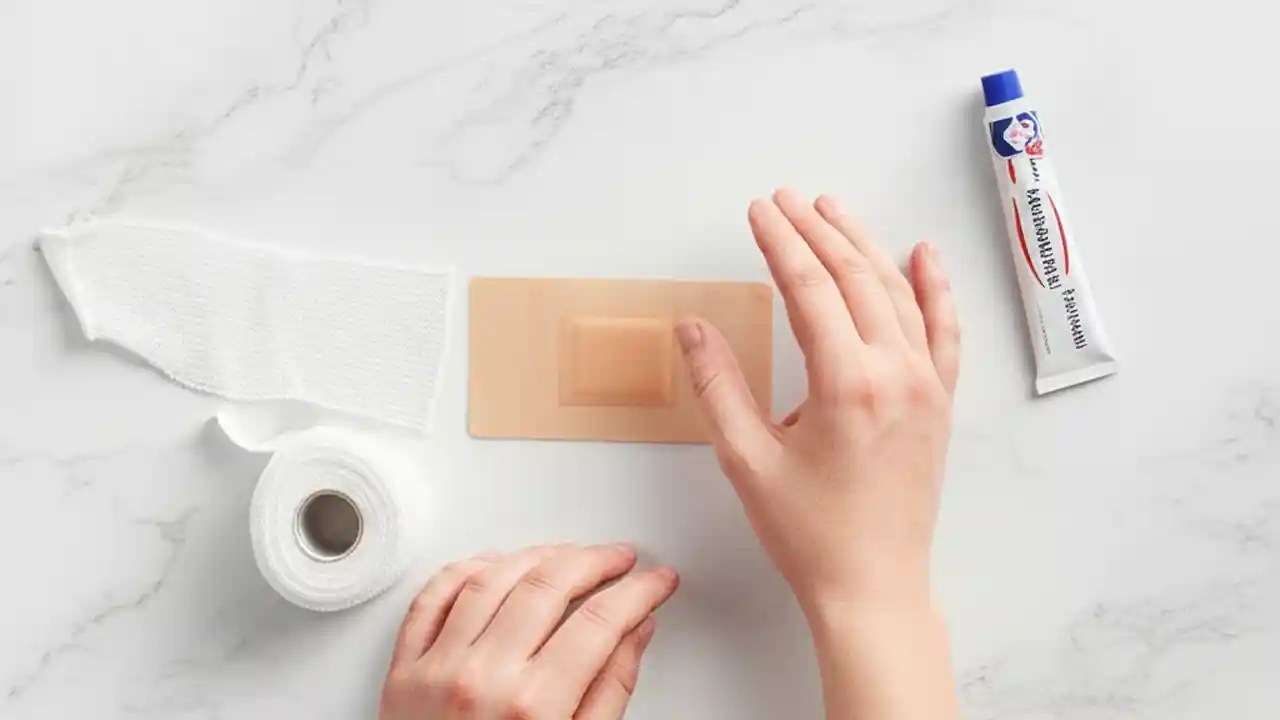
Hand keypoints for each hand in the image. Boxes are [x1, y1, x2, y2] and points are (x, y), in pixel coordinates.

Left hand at [379, 545, 678, 719]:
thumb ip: (609, 690)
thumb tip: (634, 631)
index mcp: (534, 708)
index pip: (601, 620)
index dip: (639, 591)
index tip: (655, 581)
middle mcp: (483, 679)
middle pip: (548, 584)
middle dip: (595, 561)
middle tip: (620, 560)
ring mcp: (437, 670)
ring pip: (491, 577)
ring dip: (537, 555)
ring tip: (566, 556)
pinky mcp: (402, 671)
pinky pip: (432, 597)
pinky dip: (465, 570)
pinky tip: (493, 565)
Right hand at [676, 189, 959, 614]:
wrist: (873, 587)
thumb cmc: (808, 534)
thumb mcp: (746, 460)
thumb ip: (718, 386)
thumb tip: (692, 326)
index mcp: (846, 383)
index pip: (809, 287)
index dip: (779, 241)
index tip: (759, 210)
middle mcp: (895, 373)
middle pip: (855, 276)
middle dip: (817, 229)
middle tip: (786, 199)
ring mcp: (926, 385)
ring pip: (898, 292)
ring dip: (864, 244)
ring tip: (833, 209)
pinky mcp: (940, 403)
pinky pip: (944, 330)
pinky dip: (934, 288)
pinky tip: (922, 254)